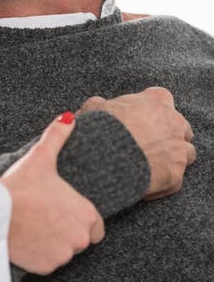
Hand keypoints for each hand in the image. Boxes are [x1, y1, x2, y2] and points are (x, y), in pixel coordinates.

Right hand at [0, 114, 103, 274]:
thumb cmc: (20, 185)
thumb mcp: (40, 157)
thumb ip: (57, 136)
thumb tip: (67, 116)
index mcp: (86, 213)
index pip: (96, 226)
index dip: (80, 218)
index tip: (61, 210)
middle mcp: (80, 238)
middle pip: (80, 239)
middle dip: (66, 230)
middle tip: (45, 215)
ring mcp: (63, 255)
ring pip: (64, 252)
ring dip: (54, 243)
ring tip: (35, 225)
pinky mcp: (46, 268)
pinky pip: (48, 263)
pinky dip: (40, 255)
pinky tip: (28, 239)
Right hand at [79, 86, 195, 198]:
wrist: (107, 156)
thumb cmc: (103, 126)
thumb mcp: (96, 107)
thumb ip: (102, 105)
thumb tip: (95, 107)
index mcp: (157, 101)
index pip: (162, 98)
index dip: (151, 108)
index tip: (141, 116)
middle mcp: (175, 124)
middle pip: (181, 127)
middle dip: (169, 133)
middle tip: (149, 140)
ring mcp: (178, 151)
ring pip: (186, 153)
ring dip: (174, 156)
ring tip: (153, 163)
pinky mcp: (175, 176)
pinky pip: (174, 180)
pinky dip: (163, 181)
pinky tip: (146, 182)